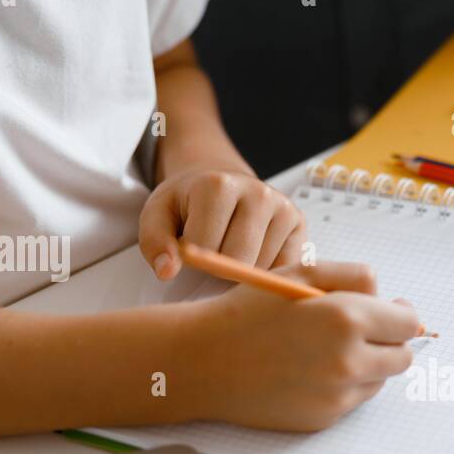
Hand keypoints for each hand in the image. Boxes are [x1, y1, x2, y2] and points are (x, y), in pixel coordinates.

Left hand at [140, 169, 305, 280]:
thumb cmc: (188, 203)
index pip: (205, 248)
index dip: (193, 258)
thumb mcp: (158, 215)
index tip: (190, 245)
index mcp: (218, 185)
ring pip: (263, 268)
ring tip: (232, 248)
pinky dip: (267, 271)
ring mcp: (283, 207)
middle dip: (221, 268)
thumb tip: (167, 271)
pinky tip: (253, 255)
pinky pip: (284, 268)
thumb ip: (155, 242)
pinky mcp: (299, 223)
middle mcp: (258, 193)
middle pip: (239, 260)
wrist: (220, 182)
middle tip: (213, 251)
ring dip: (244, 271)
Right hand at [185, 261, 419, 431]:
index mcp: (347, 319)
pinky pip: (351, 400)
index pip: (407, 323)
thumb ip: (355, 277)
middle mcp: (348, 362)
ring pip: (379, 380)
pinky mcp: (323, 418)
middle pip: (402, 357)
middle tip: (363, 329)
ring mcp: (336, 396)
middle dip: (389, 341)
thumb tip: (391, 298)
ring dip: (367, 364)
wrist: (204, 361)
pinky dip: (342, 385)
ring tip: (328, 348)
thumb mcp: (301, 273)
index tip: (392, 309)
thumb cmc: (248, 311)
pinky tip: (309, 370)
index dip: (401, 314)